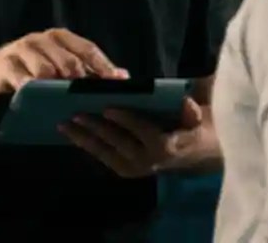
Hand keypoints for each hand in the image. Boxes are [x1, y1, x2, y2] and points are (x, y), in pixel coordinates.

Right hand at [0, 28, 128, 94]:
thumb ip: (89, 69)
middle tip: (86, 97)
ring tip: (61, 100)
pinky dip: (30, 88)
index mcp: (61, 37)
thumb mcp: (61, 64)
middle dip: (79, 80)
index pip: (88, 49)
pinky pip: (22, 78)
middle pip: (69, 60)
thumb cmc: (35, 67)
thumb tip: (123, 76)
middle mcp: (43, 39)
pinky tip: (35, 96)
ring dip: (54, 86)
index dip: (103, 66)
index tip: (117, 81)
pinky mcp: (7, 63)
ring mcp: (23, 48)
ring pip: (46, 70)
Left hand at [60, 97, 207, 177]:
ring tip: (65, 126)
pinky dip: (88, 147)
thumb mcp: (202, 116)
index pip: (143, 131)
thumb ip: (194, 106)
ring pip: (106, 153)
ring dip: (84, 140)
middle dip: (96, 128)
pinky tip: (73, 136)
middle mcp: (148, 161)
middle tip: (77, 114)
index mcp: (166, 146)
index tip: (108, 108)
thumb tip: (190, 96)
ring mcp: (136, 169)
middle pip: (118, 143)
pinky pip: (104, 158)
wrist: (198, 159)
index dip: (125, 120)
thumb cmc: (197, 130)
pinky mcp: (127, 171)